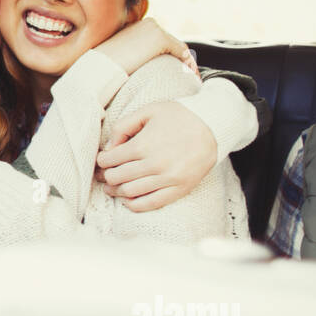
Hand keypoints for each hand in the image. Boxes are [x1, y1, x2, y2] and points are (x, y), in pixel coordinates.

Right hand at [95, 17, 198, 76]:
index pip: (160, 40)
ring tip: (191, 76)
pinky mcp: (159, 38)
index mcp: (137, 26)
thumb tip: (138, 65)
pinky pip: (181, 51)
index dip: (171, 54)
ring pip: (178, 46)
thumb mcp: (120, 55)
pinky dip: (188, 63)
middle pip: (171, 42)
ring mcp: (154, 29)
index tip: (176, 68)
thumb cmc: (104, 66)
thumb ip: (132, 54)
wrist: (99, 67)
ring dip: (187, 61)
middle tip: (188, 73)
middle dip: (181, 58)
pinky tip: (190, 75)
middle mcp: (147, 23)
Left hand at [95, 101, 216, 210]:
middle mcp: (153, 165)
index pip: (110, 160)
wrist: (213, 126)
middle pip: (117, 177)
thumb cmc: (179, 116)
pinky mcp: (179, 189)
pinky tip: (127, 200)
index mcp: (143, 145)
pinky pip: (151, 203)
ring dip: (116, 191)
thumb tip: (109, 147)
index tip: (102, 160)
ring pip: (130, 192)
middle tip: (103, 175)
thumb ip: (124, 126)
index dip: (102, 161)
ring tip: (111, 187)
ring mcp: (167, 179)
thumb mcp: (149, 110)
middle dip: (105, 176)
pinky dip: (135, 204)